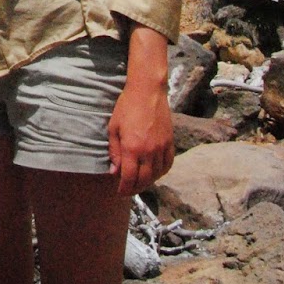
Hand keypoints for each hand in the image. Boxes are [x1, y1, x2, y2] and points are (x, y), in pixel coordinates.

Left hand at [108, 27, 173, 195]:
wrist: (147, 92)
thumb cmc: (126, 107)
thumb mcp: (113, 128)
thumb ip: (114, 151)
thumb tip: (114, 172)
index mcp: (131, 148)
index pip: (128, 178)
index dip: (124, 189)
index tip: (119, 192)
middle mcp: (148, 151)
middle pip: (143, 180)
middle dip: (135, 189)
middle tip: (128, 191)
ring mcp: (161, 148)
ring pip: (157, 175)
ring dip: (148, 183)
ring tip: (140, 183)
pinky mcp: (170, 143)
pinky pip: (168, 165)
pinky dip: (161, 173)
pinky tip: (154, 173)